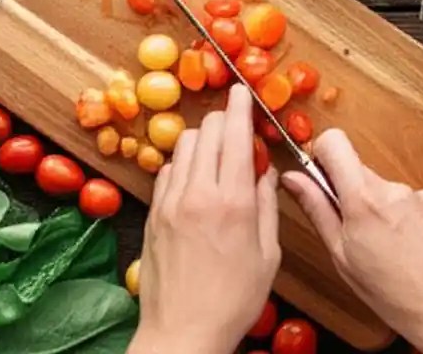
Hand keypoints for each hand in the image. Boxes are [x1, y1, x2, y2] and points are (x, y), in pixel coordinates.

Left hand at [128, 85, 280, 353]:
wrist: (184, 331)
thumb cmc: (234, 300)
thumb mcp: (268, 254)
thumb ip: (268, 205)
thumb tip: (267, 171)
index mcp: (234, 202)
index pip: (236, 136)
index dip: (241, 108)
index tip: (243, 93)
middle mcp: (198, 194)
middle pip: (207, 132)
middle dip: (224, 121)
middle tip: (236, 126)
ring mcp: (170, 202)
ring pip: (183, 146)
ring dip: (202, 140)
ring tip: (216, 153)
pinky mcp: (153, 214)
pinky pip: (166, 172)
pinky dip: (182, 165)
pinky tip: (194, 180)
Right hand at [282, 130, 422, 353]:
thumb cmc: (399, 296)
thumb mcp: (343, 257)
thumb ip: (317, 210)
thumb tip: (294, 180)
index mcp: (364, 200)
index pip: (334, 142)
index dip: (321, 154)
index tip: (319, 177)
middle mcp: (394, 189)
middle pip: (358, 170)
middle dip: (349, 193)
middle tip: (352, 231)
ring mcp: (421, 195)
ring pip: (384, 190)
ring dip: (379, 211)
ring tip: (388, 250)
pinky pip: (410, 202)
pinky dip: (404, 220)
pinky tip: (410, 250)